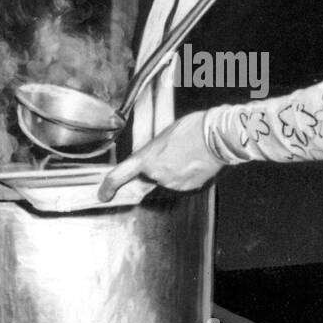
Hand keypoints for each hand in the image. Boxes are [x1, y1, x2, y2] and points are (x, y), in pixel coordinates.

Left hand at [97, 112, 223, 201]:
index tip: (104, 193)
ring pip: (167, 181)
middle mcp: (158, 175)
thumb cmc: (195, 129)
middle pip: (149, 178)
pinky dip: (187, 176)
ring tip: (188, 154)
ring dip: (173, 172)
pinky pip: (183, 185)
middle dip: (156, 170)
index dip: (108, 187)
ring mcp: (174, 184)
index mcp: (147, 158)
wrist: (219, 137)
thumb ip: (155, 149)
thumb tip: (154, 154)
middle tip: (172, 154)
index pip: (119, 176)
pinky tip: (196, 163)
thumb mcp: (167, 133)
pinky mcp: (190, 189)